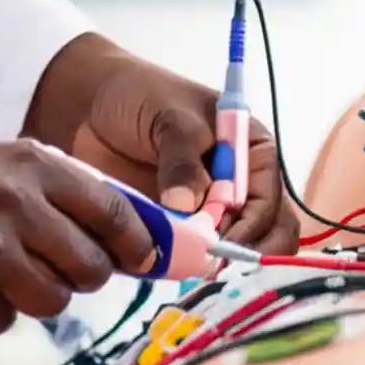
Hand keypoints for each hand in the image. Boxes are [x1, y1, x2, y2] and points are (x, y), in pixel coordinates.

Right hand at [0, 141, 153, 335]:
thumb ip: (50, 190)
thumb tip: (119, 234)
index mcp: (27, 162)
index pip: (111, 209)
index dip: (135, 243)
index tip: (143, 260)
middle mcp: (13, 201)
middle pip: (90, 266)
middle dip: (78, 277)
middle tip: (47, 270)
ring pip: (54, 301)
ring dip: (30, 298)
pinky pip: (4, 321)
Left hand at [24, 33, 299, 253]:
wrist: (93, 106)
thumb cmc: (141, 97)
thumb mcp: (169, 117)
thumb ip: (182, 158)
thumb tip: (187, 206)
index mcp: (252, 154)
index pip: (271, 202)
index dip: (250, 226)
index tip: (217, 240)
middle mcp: (241, 188)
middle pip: (267, 236)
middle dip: (244, 253)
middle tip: (209, 260)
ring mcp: (210, 212)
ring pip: (235, 254)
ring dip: (218, 265)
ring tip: (187, 264)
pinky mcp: (180, 230)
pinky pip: (192, 258)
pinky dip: (184, 266)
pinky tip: (166, 264)